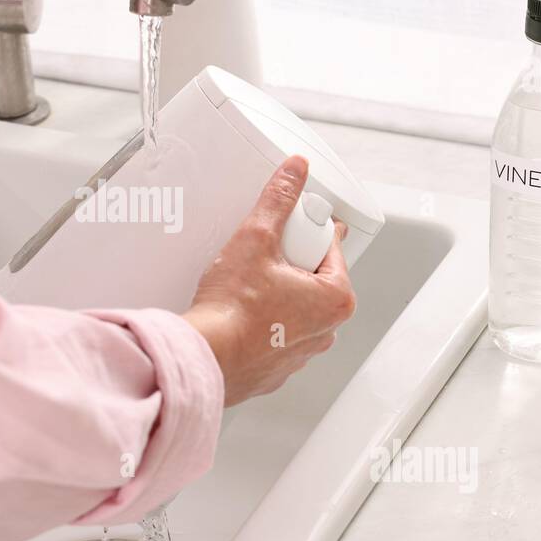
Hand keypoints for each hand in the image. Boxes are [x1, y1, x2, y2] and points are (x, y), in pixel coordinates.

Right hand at [183, 156, 356, 406]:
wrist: (204, 356)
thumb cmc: (233, 310)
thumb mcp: (256, 238)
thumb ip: (278, 201)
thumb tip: (295, 173)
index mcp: (335, 300)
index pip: (330, 248)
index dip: (308, 231)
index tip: (290, 228)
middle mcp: (325, 331)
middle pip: (313, 278)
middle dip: (291, 263)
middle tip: (262, 255)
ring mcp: (300, 353)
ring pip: (294, 307)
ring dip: (277, 293)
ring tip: (246, 284)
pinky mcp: (274, 368)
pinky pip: (274, 333)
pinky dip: (262, 320)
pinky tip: (239, 311)